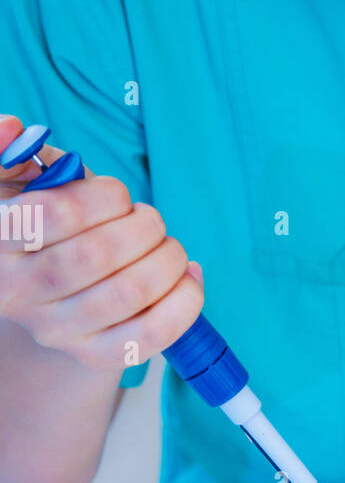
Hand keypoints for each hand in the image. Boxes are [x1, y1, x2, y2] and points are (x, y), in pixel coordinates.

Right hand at [0, 114, 202, 369]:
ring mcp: (57, 330)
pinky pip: (152, 334)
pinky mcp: (96, 354)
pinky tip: (187, 277)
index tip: (118, 195)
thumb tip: (10, 128)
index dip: (103, 196)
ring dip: (167, 258)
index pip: (53, 212)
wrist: (51, 291)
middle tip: (149, 219)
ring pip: (129, 293)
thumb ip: (17, 156)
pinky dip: (185, 301)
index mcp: (0, 242)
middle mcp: (19, 292)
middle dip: (143, 226)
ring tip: (168, 246)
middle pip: (97, 254)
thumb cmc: (48, 222)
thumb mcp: (24, 183)